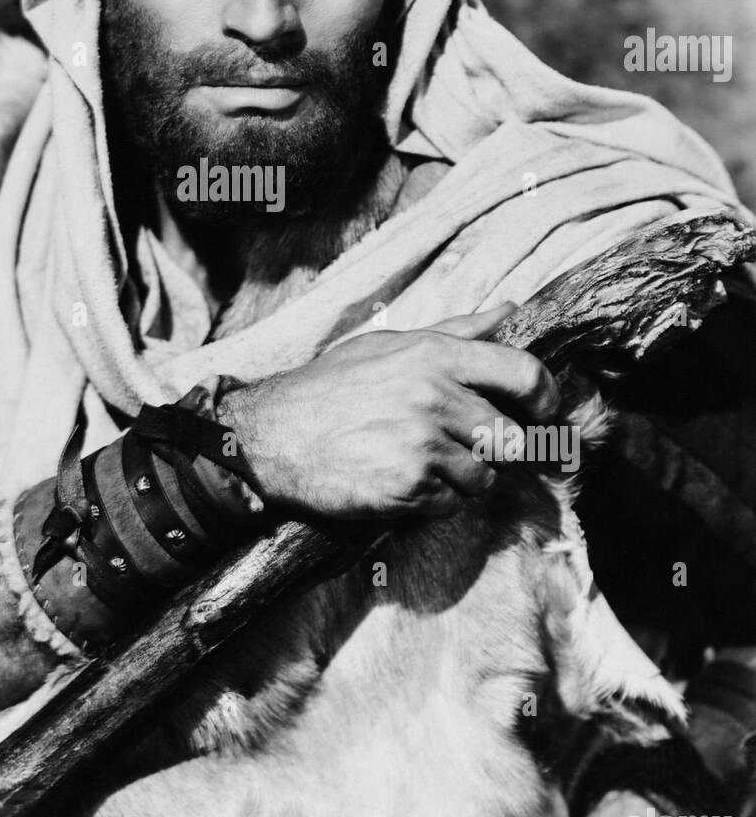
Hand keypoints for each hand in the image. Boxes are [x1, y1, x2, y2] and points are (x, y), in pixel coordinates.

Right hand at [218, 303, 559, 520]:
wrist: (272, 435)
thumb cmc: (332, 387)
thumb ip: (458, 332)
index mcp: (436, 356)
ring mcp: (424, 446)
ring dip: (462, 478)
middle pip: (513, 439)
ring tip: (418, 462)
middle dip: (497, 450)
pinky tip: (400, 480)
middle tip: (467, 448)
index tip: (540, 413)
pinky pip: (451, 505)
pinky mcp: (408, 488)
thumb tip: (511, 311)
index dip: (545, 399)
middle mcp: (436, 398)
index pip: (525, 374)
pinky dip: (433, 501)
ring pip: (483, 478)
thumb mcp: (392, 346)